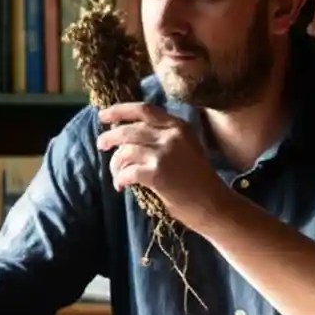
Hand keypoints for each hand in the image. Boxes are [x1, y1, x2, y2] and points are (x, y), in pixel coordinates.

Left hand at [96, 102, 230, 232]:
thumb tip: (127, 133)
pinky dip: (119, 179)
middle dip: (110, 137)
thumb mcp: (187, 147)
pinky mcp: (157, 174)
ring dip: (115, 164)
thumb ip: (164, 136)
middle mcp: (172, 135)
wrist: (213, 205)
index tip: (103, 115)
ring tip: (117, 175)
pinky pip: (127, 172)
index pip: (144, 110)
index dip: (120, 110)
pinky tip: (121, 186)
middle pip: (129, 130)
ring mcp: (164, 154)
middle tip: (101, 145)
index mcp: (179, 126)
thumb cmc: (198, 180)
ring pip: (125, 151)